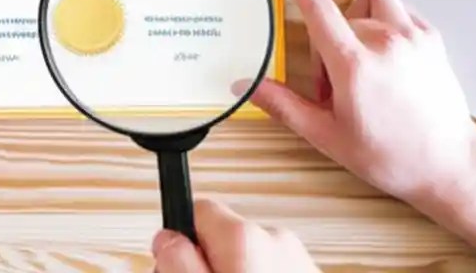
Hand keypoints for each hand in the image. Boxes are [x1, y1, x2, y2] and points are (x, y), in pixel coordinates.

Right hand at [151, 199, 318, 272]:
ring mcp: (298, 255)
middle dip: (209, 259)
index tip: (179, 263)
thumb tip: (166, 238)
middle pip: (224, 234)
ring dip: (236, 270)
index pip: (199, 209)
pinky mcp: (309, 269)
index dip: (182, 239)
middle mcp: (275, 236)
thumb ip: (178, 262)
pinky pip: (273, 266)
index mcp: (244, 236)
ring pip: (249, 255)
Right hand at [243, 0, 475, 207]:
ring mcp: (413, 36)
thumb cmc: (392, 156)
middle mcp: (386, 41)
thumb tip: (249, 86)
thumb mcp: (329, 136)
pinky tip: (387, 59)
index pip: (318, 8)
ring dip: (359, 22)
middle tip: (337, 89)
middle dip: (329, 48)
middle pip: (339, 19)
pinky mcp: (432, 38)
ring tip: (361, 61)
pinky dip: (386, 24)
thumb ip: (285, 105)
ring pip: (371, 4)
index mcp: (355, 65)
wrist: (448, 163)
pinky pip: (399, 10)